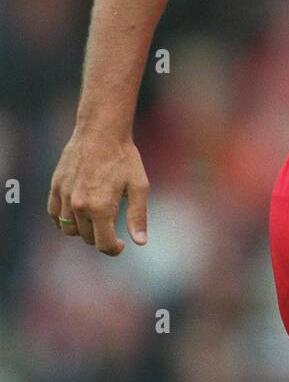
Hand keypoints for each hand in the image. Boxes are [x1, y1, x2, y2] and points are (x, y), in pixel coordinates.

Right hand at [47, 130, 149, 256]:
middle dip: (101, 237)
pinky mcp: (56, 187)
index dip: (113, 249)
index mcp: (101, 208)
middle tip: (112, 228)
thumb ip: (138, 217)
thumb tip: (140, 242)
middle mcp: (80, 206)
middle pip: (87, 238)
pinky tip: (77, 214)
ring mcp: (65, 197)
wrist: (101, 132)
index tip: (120, 245)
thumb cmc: (124, 158)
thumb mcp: (139, 187)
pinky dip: (63, 219)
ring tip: (96, 219)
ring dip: (83, 230)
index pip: (103, 244)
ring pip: (69, 229)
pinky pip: (54, 215)